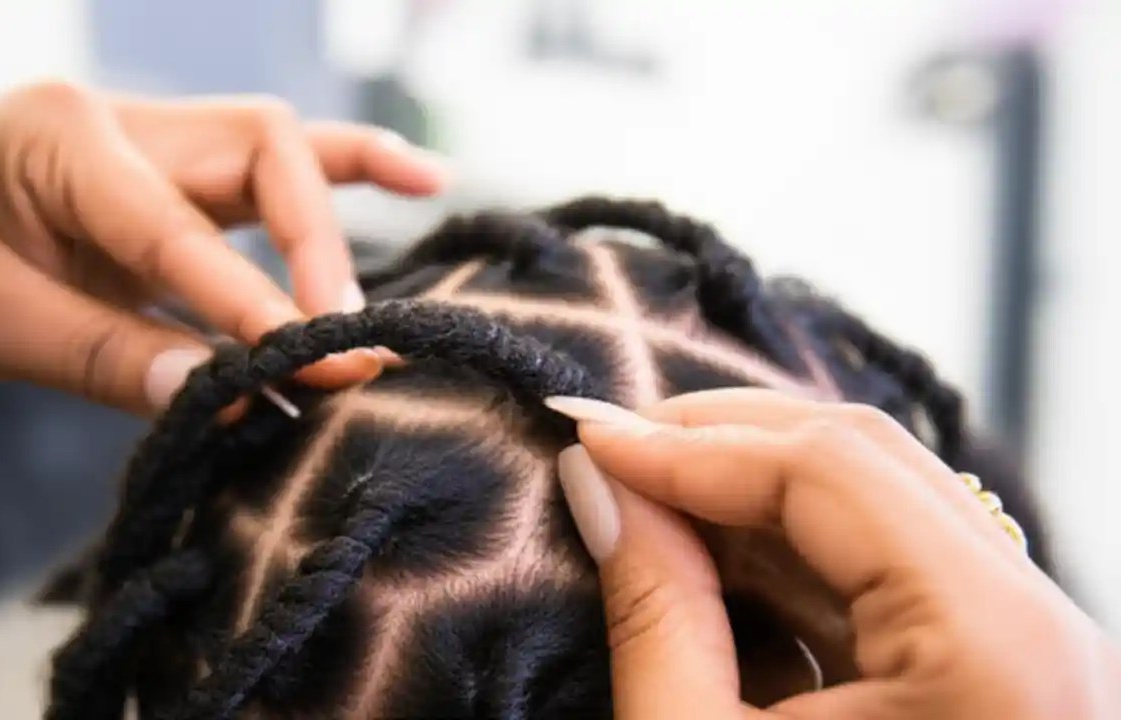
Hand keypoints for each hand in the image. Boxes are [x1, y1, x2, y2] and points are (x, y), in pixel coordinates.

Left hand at [0, 81, 446, 412]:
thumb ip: (112, 358)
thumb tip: (234, 393)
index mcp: (62, 138)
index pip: (183, 227)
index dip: (255, 302)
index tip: (317, 364)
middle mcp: (117, 122)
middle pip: (258, 151)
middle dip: (313, 243)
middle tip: (342, 335)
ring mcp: (146, 142)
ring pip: (274, 145)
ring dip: (348, 181)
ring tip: (432, 185)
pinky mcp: (164, 177)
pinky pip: (261, 171)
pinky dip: (333, 176)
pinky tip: (403, 176)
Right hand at [549, 389, 1120, 718]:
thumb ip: (655, 610)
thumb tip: (598, 487)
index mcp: (993, 648)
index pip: (827, 468)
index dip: (687, 442)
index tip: (582, 438)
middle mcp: (1036, 628)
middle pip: (863, 464)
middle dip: (721, 444)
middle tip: (608, 449)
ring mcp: (1024, 650)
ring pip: (876, 509)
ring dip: (749, 493)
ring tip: (642, 494)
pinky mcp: (991, 675)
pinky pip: (885, 575)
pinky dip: (788, 554)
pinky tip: (705, 555)